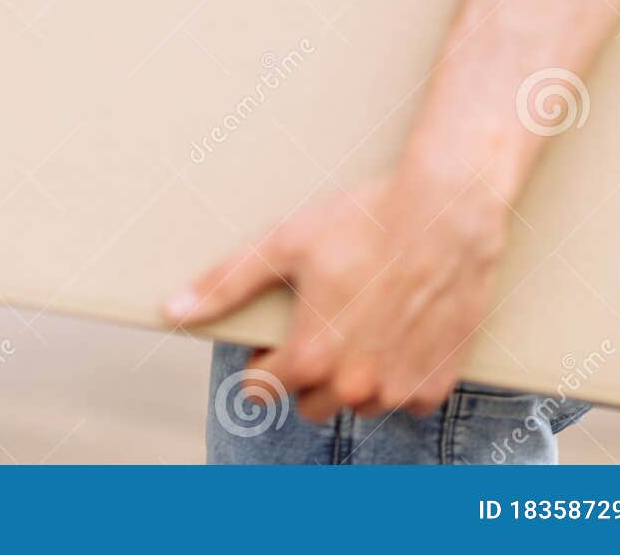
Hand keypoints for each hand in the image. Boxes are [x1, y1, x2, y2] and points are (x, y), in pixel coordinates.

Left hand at [165, 170, 511, 420]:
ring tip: (363, 326)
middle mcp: (353, 384)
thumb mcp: (284, 244)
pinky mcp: (438, 382)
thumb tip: (172, 312)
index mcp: (309, 356)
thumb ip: (225, 285)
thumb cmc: (363, 222)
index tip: (274, 338)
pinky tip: (400, 336)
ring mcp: (398, 388)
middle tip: (322, 326)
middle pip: (310, 404)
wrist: (447, 213)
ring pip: (358, 406)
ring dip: (354, 381)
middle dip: (308, 374)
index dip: (262, 362)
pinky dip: (401, 380)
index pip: (263, 392)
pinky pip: (407, 403)